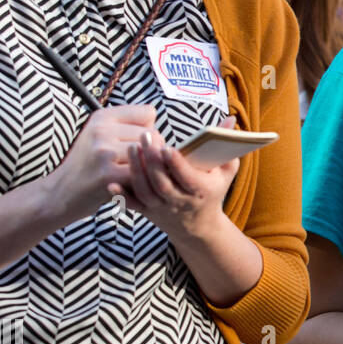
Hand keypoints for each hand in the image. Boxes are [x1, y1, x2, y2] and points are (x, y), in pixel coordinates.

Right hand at [45, 104, 157, 222]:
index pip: (148, 113)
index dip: (150, 128)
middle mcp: (101, 130)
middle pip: (153, 134)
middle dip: (153, 150)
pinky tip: (134, 184)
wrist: (62, 192)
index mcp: (102, 117)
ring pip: (150, 153)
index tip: (140, 142)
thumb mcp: (101, 135)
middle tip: (140, 163)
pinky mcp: (108, 174)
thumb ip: (129, 126)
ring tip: (137, 173)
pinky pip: (142, 172)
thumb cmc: (88, 164)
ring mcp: (104, 152)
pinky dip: (144, 180)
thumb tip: (156, 124)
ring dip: (150, 166)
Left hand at [124, 114, 239, 240]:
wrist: (198, 224)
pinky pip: (132, 204)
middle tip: (145, 137)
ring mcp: (162, 207)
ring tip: (131, 148)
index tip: (168, 148)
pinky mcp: (148, 211)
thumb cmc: (213, 190)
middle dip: (153, 160)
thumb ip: (227, 145)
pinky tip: (112, 182)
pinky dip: (121, 195)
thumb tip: (230, 118)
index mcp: (202, 190)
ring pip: (146, 191)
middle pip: (163, 183)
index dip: (177, 165)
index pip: (188, 178)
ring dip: (137, 170)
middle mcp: (180, 201)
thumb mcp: (226, 170)